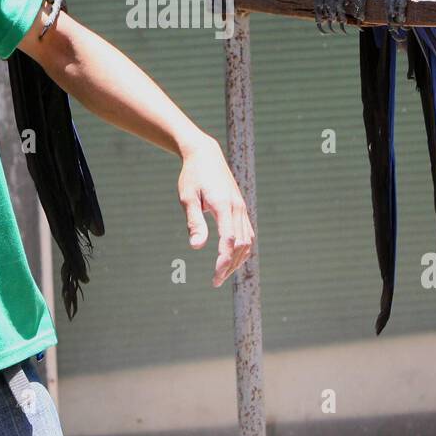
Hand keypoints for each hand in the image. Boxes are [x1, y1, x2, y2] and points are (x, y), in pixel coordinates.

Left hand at [177, 135, 253, 286]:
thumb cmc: (192, 176)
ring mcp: (241, 208)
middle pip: (241, 244)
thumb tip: (197, 247)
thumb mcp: (187, 198)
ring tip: (222, 273)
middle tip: (216, 281)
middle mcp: (237, 208)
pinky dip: (242, 249)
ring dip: (238, 259)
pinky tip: (231, 258)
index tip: (215, 277)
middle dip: (230, 265)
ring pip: (248, 241)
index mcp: (224, 205)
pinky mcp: (240, 208)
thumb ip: (194, 222)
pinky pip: (247, 233)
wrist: (205, 154)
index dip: (224, 261)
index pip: (229, 240)